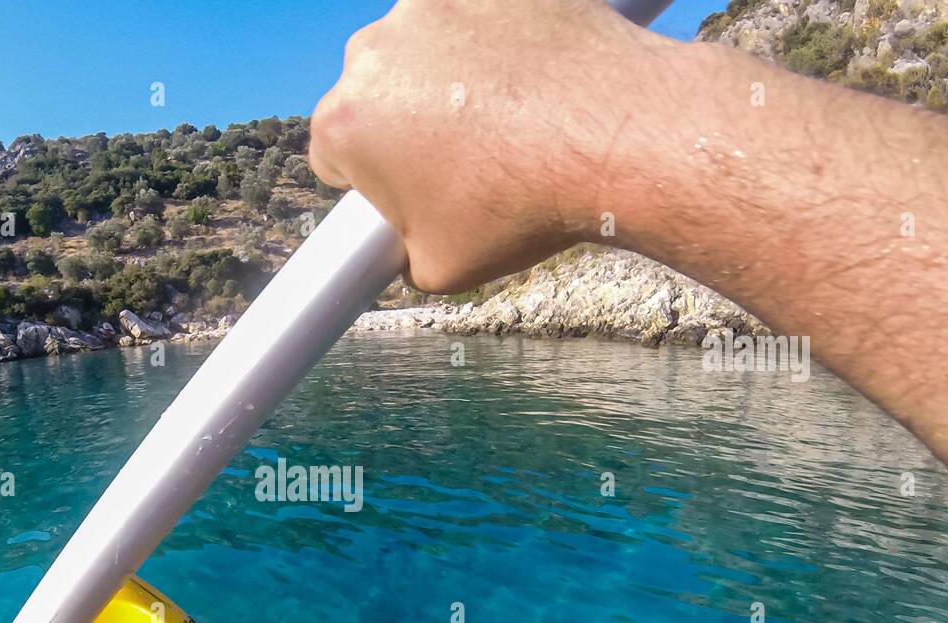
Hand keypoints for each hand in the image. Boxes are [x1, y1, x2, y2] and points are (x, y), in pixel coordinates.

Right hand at [308, 0, 680, 291]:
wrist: (616, 137)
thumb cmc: (521, 206)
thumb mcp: (443, 270)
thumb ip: (405, 255)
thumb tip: (411, 249)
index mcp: (345, 123)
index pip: (331, 158)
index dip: (368, 184)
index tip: (408, 195)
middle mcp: (374, 51)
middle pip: (372, 96)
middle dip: (403, 127)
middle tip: (462, 165)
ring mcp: (434, 6)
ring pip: (423, 53)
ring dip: (446, 82)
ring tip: (505, 125)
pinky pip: (479, 22)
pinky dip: (496, 47)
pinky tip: (532, 86)